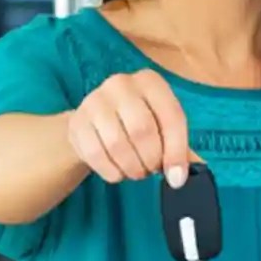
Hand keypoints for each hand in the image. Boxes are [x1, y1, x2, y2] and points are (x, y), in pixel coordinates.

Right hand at [67, 69, 200, 187]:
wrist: (94, 121)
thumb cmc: (138, 123)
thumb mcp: (162, 127)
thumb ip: (178, 149)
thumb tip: (183, 177)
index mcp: (150, 82)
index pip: (171, 117)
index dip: (176, 152)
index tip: (176, 178)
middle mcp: (121, 84)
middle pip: (142, 130)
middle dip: (150, 160)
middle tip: (151, 170)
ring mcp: (94, 100)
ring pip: (117, 144)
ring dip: (131, 168)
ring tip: (136, 171)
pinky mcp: (77, 122)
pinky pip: (96, 155)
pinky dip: (111, 172)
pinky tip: (118, 171)